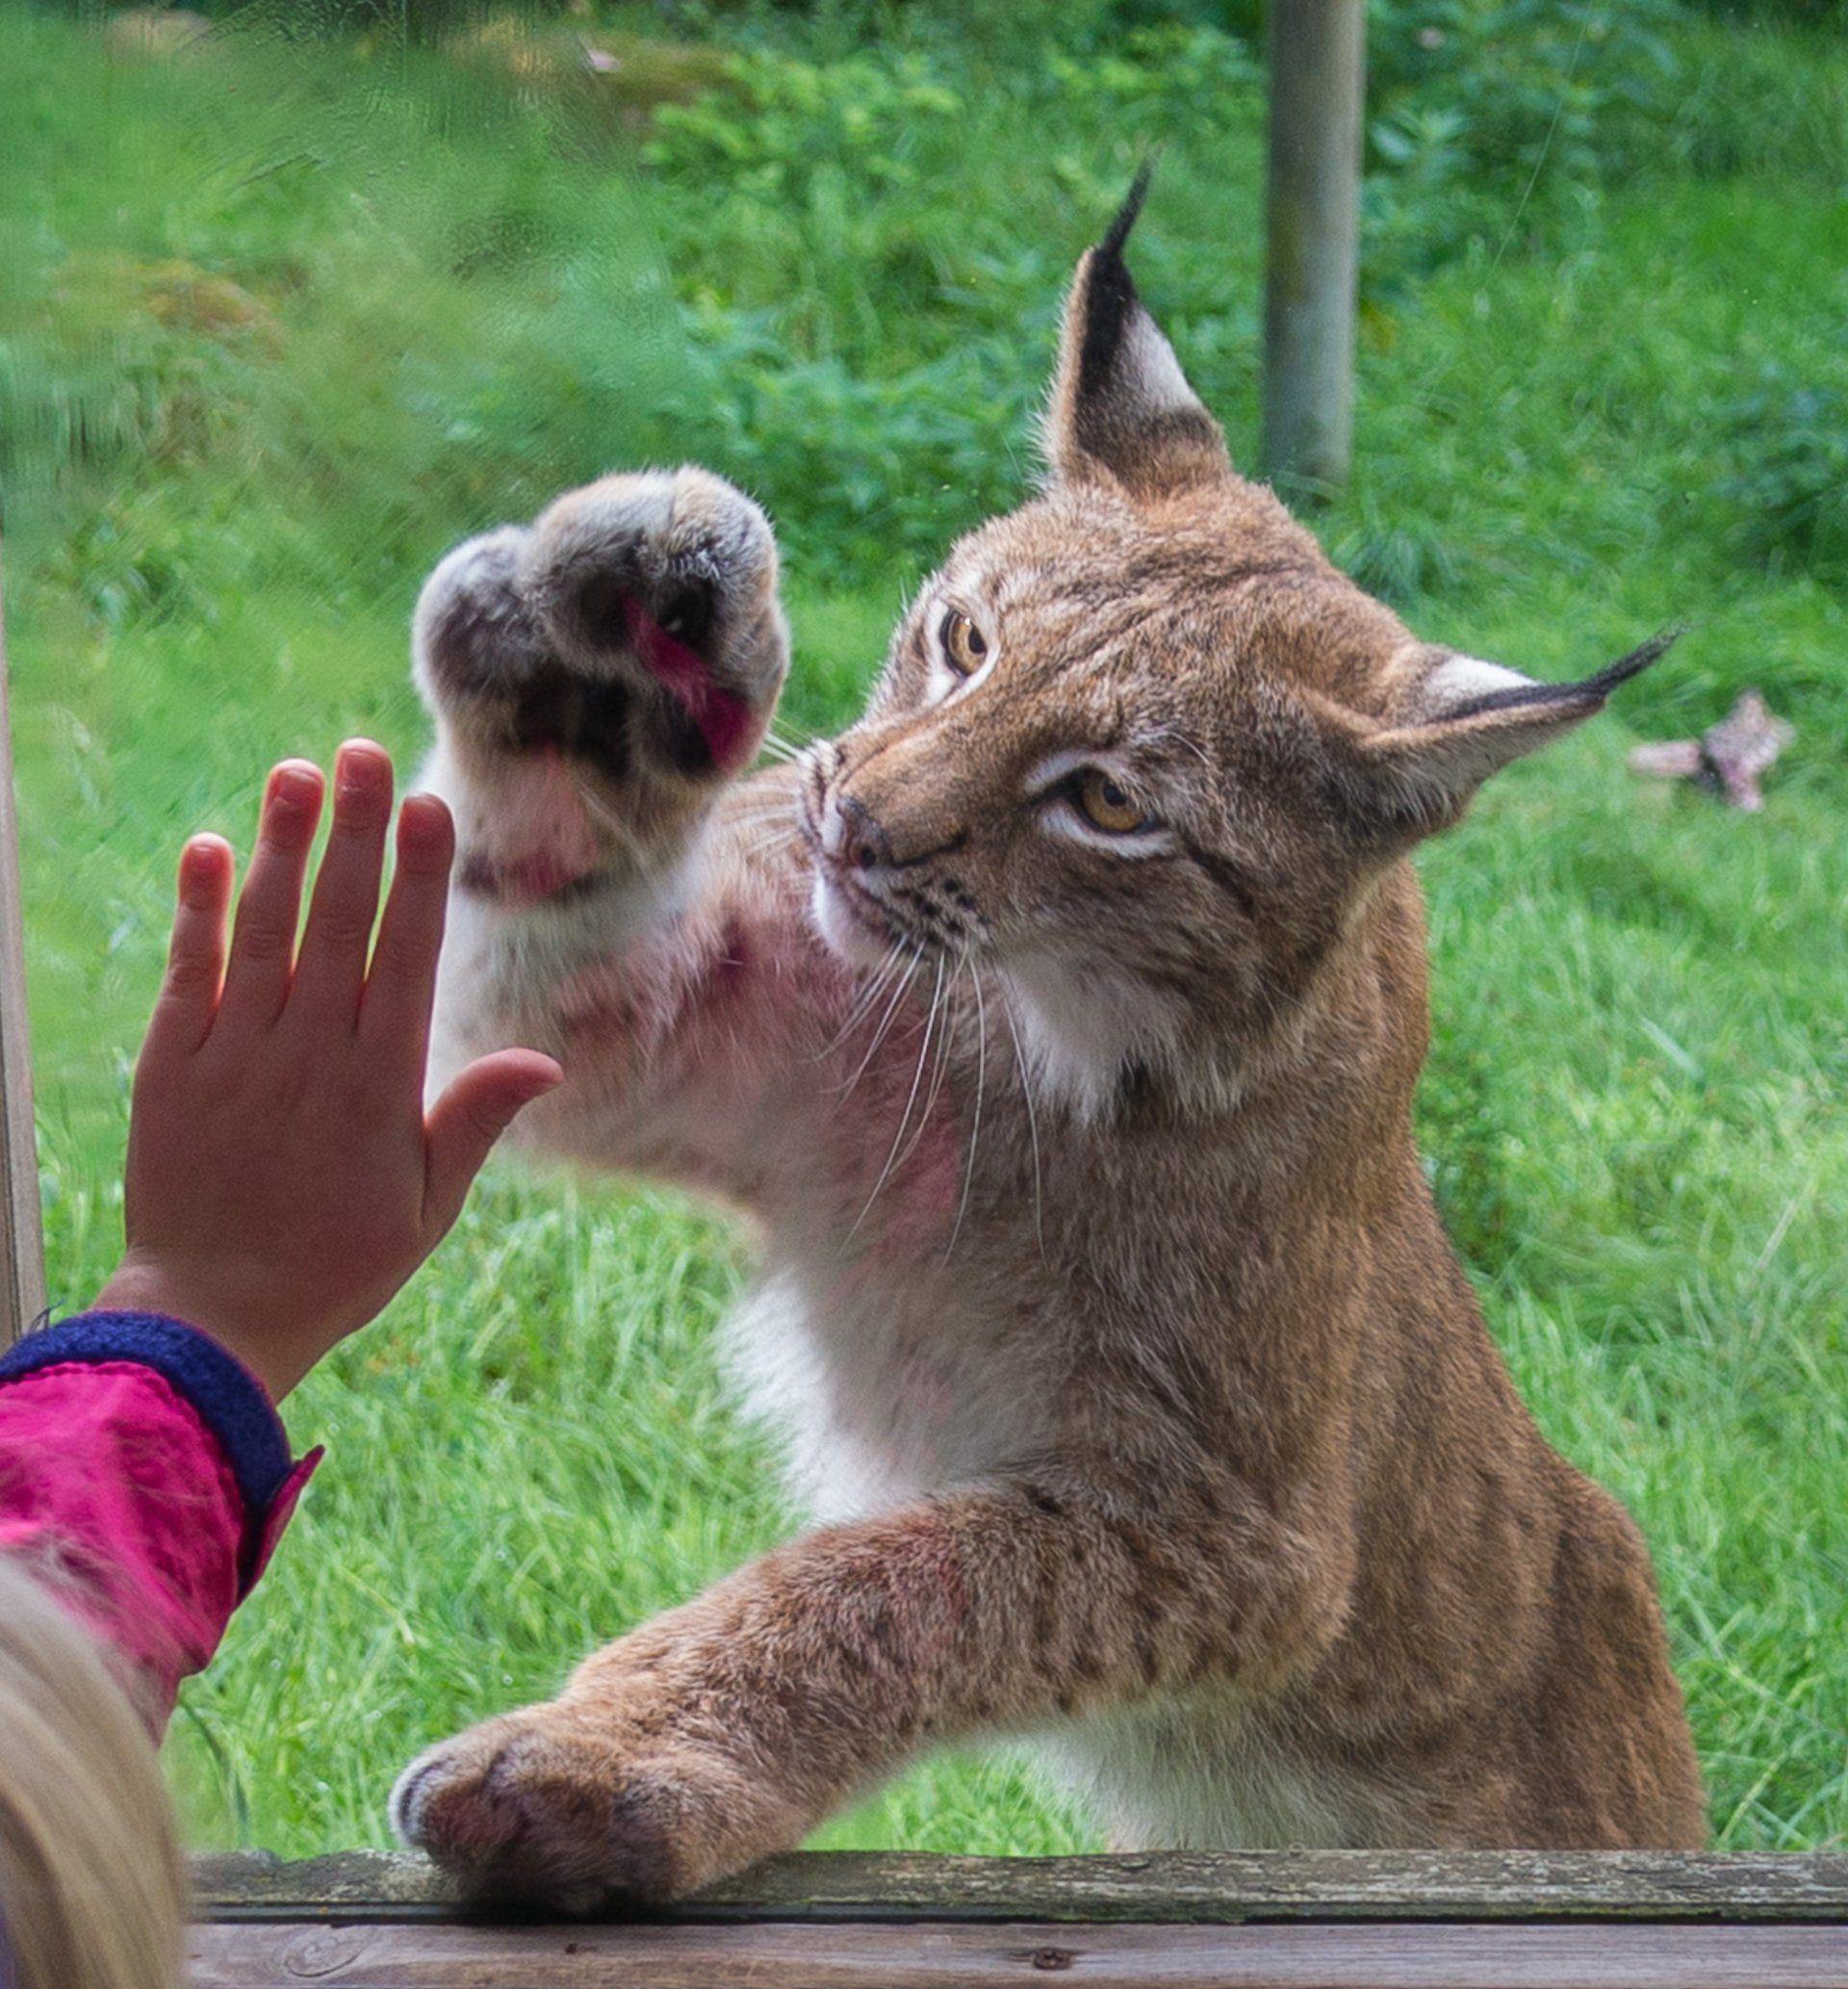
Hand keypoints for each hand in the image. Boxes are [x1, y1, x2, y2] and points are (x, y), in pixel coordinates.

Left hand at [93, 742, 561, 1398]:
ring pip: (264, 930)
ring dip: (283, 847)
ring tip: (298, 772)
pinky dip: (200, 909)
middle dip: (354, 831)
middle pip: (336, 921)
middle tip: (364, 752)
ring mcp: (236, 1054)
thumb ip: (475, 1121)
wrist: (211, 1316)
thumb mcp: (426, 1207)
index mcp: (379, 1085)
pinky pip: (190, 972)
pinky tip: (213, 848)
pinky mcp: (172, 1067)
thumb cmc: (336, 1264)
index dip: (418, 876)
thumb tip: (545, 1059)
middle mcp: (309, 1054)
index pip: (405, 955)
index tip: (428, 807)